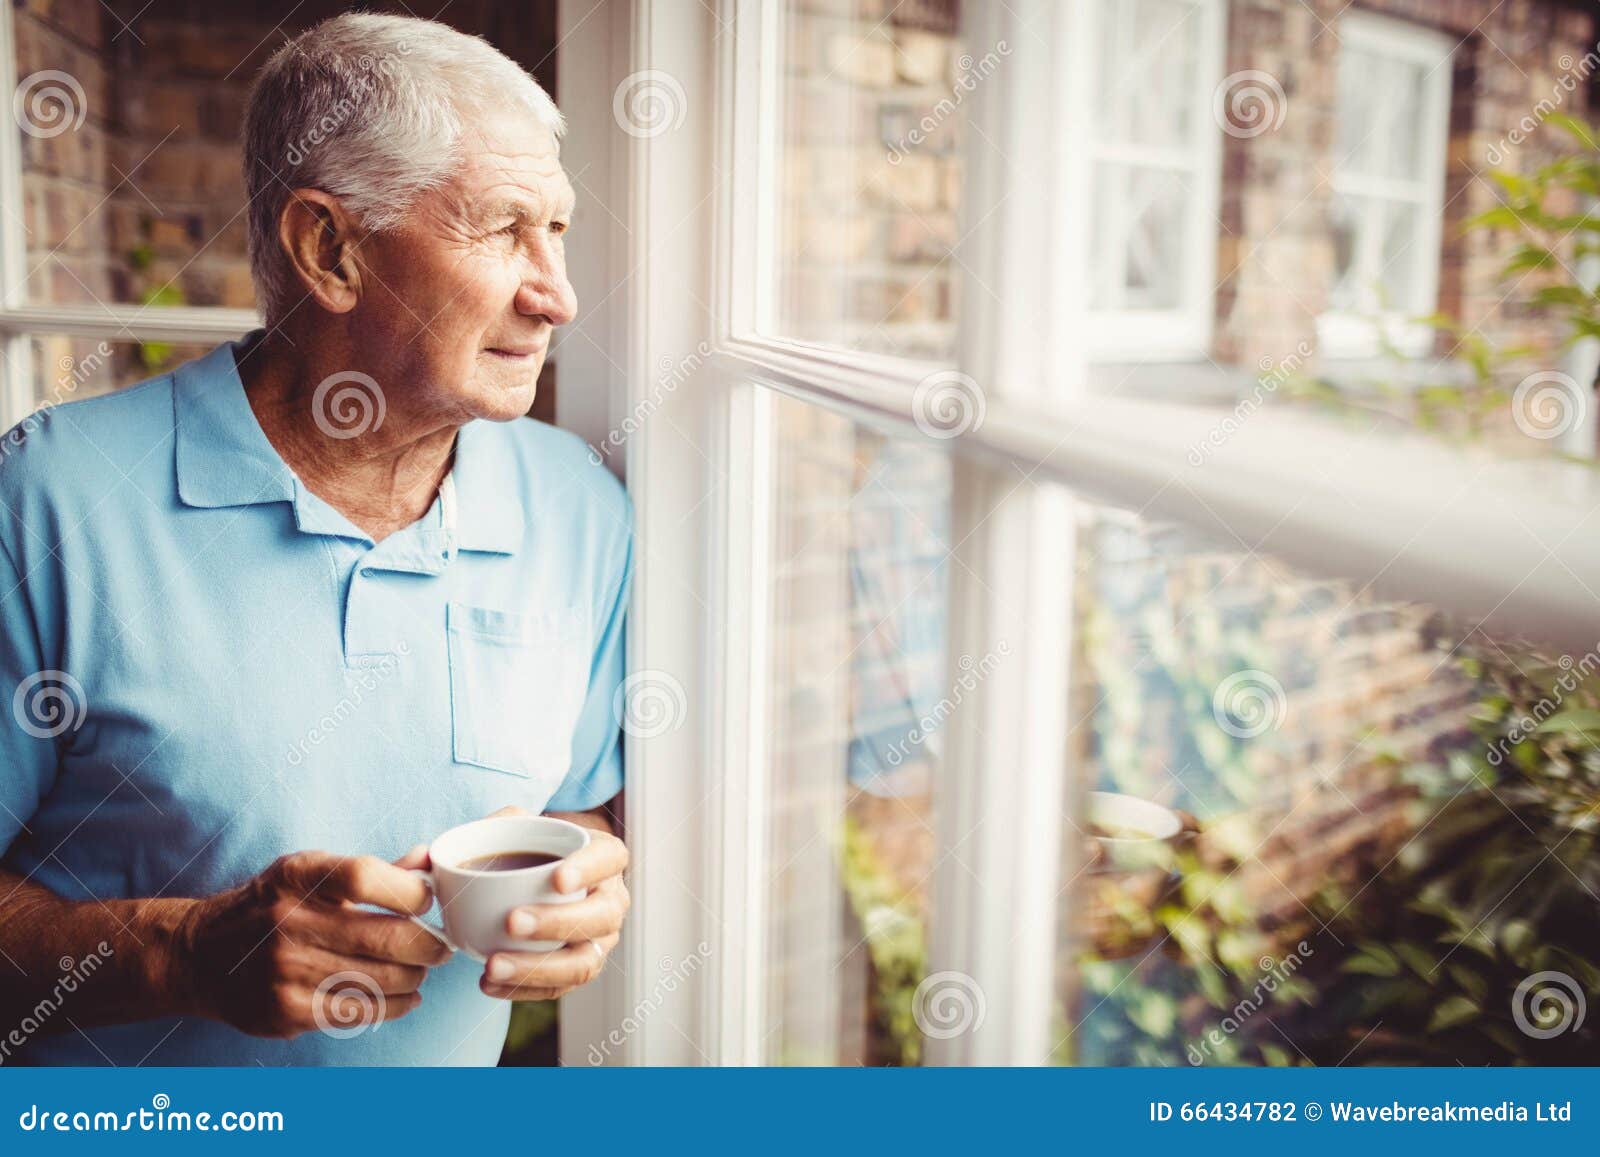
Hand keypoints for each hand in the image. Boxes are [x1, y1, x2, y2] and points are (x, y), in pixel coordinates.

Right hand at [174, 847, 450, 1038]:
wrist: (198, 955)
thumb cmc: (270, 905)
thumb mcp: (309, 872)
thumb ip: (373, 870)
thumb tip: (429, 860)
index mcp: (297, 876)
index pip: (366, 877)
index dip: (410, 892)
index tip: (428, 901)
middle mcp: (288, 921)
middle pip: (385, 937)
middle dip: (429, 945)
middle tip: (442, 946)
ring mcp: (285, 971)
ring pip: (380, 980)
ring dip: (414, 977)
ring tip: (420, 969)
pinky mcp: (285, 1011)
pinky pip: (359, 1013)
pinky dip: (395, 1006)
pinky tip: (405, 996)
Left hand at [477, 818, 629, 1001]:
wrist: (536, 880)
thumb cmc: (527, 849)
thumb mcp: (514, 827)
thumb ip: (484, 829)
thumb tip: (426, 856)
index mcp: (604, 856)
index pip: (609, 858)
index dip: (589, 869)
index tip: (557, 879)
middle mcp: (611, 899)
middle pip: (600, 916)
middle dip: (557, 923)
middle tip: (511, 922)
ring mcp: (600, 939)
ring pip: (583, 962)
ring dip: (538, 968)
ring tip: (492, 966)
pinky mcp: (579, 968)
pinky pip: (558, 989)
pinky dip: (523, 989)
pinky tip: (488, 983)